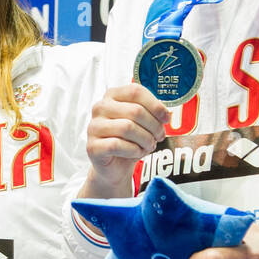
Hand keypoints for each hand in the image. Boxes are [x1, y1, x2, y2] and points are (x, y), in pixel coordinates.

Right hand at [82, 84, 169, 198]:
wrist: (115, 166)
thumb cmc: (129, 141)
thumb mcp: (142, 122)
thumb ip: (152, 112)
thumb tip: (166, 113)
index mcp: (112, 96)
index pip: (135, 91)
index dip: (155, 105)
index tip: (166, 118)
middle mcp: (100, 108)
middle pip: (135, 111)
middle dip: (154, 126)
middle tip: (159, 136)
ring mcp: (94, 127)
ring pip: (127, 128)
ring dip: (145, 140)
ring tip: (149, 146)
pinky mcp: (93, 147)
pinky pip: (117, 145)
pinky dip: (133, 150)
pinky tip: (137, 153)